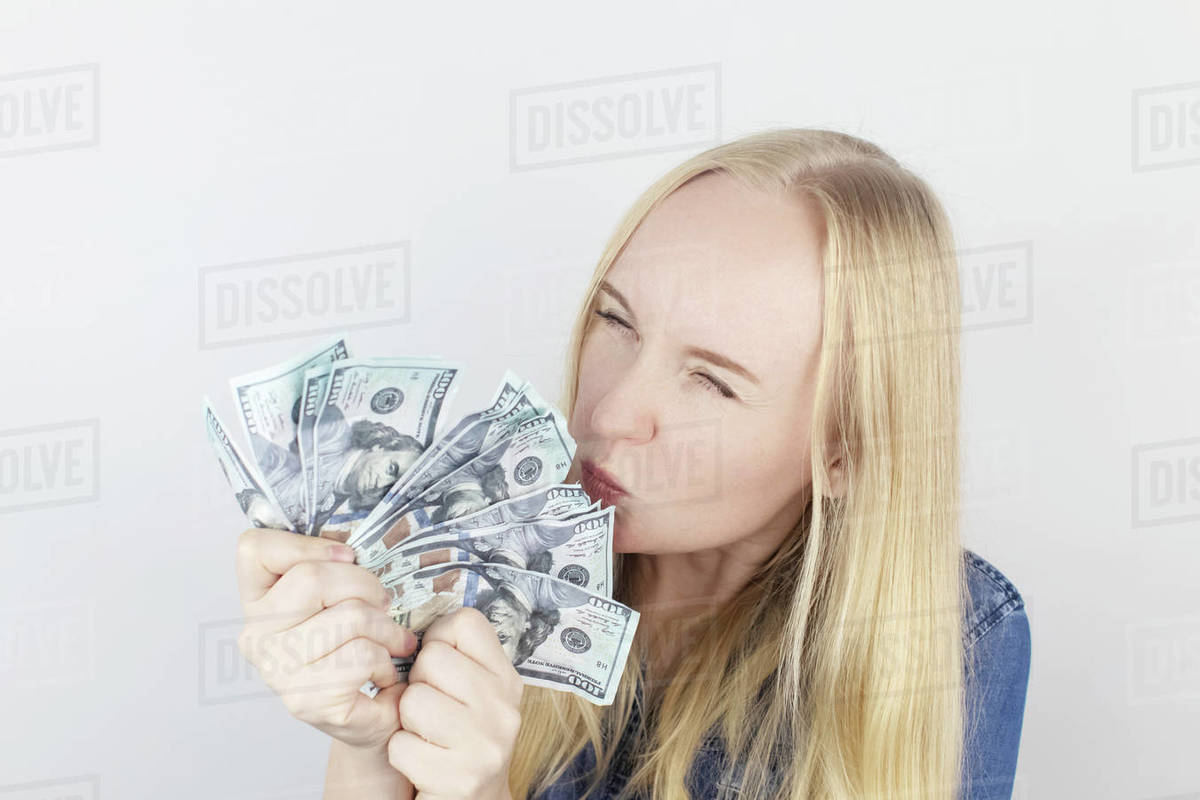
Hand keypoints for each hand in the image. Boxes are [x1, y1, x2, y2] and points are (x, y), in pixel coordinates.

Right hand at [234, 527, 418, 749]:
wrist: (368, 718)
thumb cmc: (353, 648)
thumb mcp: (338, 599)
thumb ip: (334, 568)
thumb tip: (358, 544)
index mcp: (257, 602)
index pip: (253, 548)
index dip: (307, 544)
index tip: (347, 555)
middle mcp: (256, 636)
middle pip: (312, 578)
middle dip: (366, 585)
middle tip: (385, 603)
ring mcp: (277, 670)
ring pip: (349, 617)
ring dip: (387, 628)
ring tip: (393, 641)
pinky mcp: (306, 700)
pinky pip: (362, 656)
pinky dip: (387, 660)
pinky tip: (383, 672)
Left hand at [387, 607, 522, 799]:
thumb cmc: (458, 741)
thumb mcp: (471, 695)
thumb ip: (455, 659)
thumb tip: (416, 624)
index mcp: (506, 679)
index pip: (466, 623)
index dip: (438, 638)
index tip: (438, 664)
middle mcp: (504, 708)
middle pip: (432, 659)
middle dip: (417, 683)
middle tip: (430, 708)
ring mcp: (487, 744)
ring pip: (413, 701)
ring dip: (407, 721)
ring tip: (427, 735)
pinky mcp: (462, 778)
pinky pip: (401, 746)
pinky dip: (401, 754)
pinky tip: (423, 761)